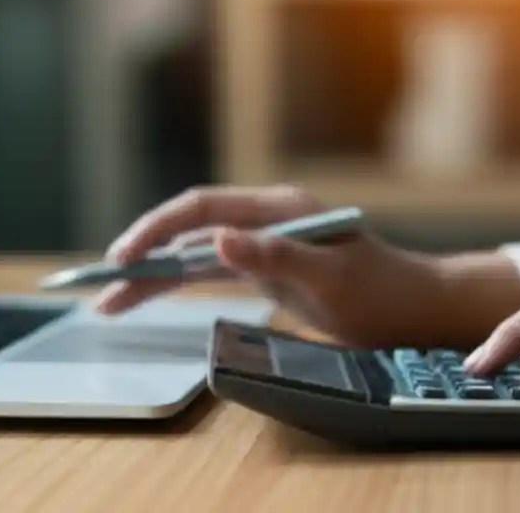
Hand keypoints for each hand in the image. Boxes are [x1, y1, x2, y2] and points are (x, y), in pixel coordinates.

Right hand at [94, 185, 519, 347]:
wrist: (418, 310)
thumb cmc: (382, 294)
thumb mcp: (331, 280)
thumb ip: (275, 257)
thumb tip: (217, 241)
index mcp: (279, 209)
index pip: (203, 209)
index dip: (159, 229)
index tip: (128, 257)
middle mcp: (266, 219)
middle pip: (189, 230)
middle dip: (144, 253)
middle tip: (101, 282)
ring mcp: (263, 243)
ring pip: (193, 253)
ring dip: (153, 274)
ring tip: (110, 301)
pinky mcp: (265, 268)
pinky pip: (209, 272)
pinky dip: (178, 284)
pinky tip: (149, 296)